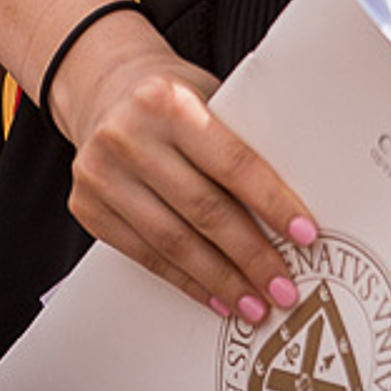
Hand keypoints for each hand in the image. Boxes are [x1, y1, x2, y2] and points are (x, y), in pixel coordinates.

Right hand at [54, 17, 320, 321]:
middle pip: (203, 209)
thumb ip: (240, 139)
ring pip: (172, 241)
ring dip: (219, 279)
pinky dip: (183, 278)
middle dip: (249, 255)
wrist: (105, 88)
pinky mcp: (86, 207)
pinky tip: (212, 294)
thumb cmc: (173, 96)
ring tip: (252, 302)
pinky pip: (143, 254)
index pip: (232, 162)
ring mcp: (100, 174)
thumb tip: (290, 206)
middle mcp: (128, 137)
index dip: (272, 203)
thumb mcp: (210, 96)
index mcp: (168, 102)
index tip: (304, 236)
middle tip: (282, 287)